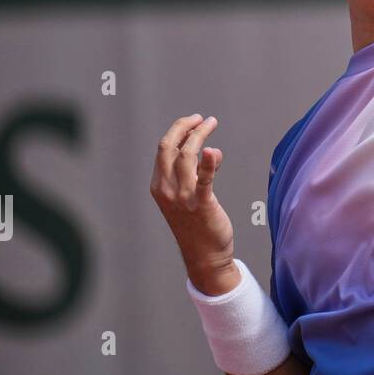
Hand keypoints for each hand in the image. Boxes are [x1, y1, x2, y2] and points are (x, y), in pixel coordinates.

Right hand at [149, 114, 238, 295]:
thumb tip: (209, 152)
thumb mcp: (188, 195)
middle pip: (169, 147)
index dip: (179, 130)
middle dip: (184, 127)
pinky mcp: (202, 204)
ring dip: (199, 135)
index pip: (164, 149)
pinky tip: (214, 151)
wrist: (205, 256)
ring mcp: (182, 197)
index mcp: (159, 185)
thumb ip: (195, 173)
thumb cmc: (198, 223)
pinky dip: (209, 163)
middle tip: (203, 119)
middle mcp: (166, 189)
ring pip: (186, 156)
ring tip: (212, 123)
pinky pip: (204, 179)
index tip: (194, 121)